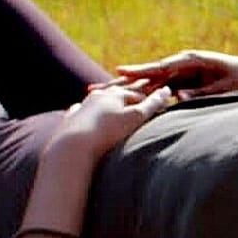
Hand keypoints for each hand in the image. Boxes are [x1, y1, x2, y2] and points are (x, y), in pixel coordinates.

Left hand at [52, 83, 170, 159]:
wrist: (73, 148)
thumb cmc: (108, 132)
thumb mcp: (136, 118)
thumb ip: (153, 104)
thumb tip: (167, 89)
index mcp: (116, 93)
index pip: (138, 94)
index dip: (150, 99)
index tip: (160, 105)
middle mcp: (98, 96)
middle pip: (117, 94)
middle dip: (128, 97)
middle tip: (137, 98)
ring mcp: (82, 107)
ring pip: (97, 100)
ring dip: (105, 102)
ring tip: (110, 104)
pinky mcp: (70, 120)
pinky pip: (78, 111)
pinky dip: (83, 110)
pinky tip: (80, 108)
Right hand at [92, 49, 237, 99]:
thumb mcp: (225, 87)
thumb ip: (202, 92)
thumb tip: (177, 96)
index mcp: (191, 61)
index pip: (160, 67)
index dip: (140, 70)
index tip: (119, 71)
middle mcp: (181, 66)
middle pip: (146, 75)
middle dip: (121, 81)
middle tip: (94, 89)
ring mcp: (179, 74)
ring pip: (147, 83)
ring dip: (124, 89)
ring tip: (98, 94)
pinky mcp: (181, 83)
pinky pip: (156, 90)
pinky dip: (139, 95)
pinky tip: (120, 102)